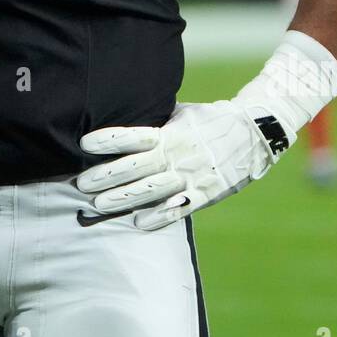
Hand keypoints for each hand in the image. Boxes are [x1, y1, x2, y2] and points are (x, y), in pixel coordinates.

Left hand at [76, 98, 281, 230]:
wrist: (254, 133)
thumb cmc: (210, 120)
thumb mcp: (182, 112)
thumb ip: (155, 119)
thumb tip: (123, 113)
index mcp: (171, 132)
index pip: (133, 136)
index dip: (108, 140)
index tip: (84, 143)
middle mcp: (178, 155)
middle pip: (136, 168)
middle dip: (106, 177)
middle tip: (81, 184)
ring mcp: (192, 176)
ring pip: (152, 191)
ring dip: (123, 199)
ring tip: (98, 205)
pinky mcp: (206, 193)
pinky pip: (179, 208)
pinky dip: (159, 216)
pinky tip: (138, 223)